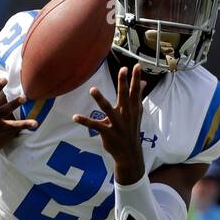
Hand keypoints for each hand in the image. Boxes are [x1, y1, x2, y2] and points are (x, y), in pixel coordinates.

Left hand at [73, 63, 145, 183]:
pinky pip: (95, 126)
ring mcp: (117, 125)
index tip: (137, 66)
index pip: (135, 91)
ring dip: (100, 99)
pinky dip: (85, 121)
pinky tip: (75, 117)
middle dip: (123, 83)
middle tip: (123, 69)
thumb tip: (144, 82)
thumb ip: (137, 96)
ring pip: (108, 110)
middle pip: (124, 96)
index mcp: (132, 109)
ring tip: (92, 89)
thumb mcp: (136, 113)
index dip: (136, 79)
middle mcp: (126, 115)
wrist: (129, 154)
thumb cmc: (131, 130)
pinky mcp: (108, 133)